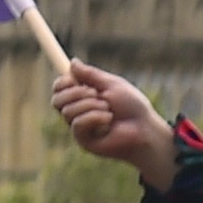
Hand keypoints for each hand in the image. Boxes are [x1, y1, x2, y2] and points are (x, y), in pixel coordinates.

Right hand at [53, 64, 177, 194]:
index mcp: (83, 97)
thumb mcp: (111, 84)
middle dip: (75, 92)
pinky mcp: (84, 140)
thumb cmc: (132, 106)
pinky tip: (108, 120)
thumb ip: (90, 75)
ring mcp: (79, 127)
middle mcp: (78, 112)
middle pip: (56, 100)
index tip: (74, 78)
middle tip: (96, 93)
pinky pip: (77, 123)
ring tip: (109, 109)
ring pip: (68, 110)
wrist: (145, 127)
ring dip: (91, 105)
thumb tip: (72, 62)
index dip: (62, 82)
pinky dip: (94, 117)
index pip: (59, 89)